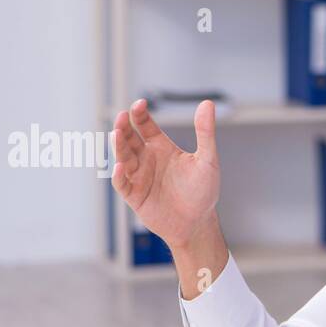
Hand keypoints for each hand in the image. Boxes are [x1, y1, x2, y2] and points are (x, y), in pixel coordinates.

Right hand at [110, 99, 220, 249]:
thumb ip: (205, 132)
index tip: (139, 104)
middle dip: (124, 127)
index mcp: (162, 148)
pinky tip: (122, 166)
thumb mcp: (207, 160)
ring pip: (123, 157)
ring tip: (117, 134)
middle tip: (122, 117)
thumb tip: (208, 103)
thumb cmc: (203, 191)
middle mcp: (147, 159)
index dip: (140, 114)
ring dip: (118, 146)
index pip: (145, 126)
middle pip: (129, 138)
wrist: (197, 223)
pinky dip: (120, 175)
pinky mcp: (134, 196)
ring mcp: (138, 177)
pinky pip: (122, 183)